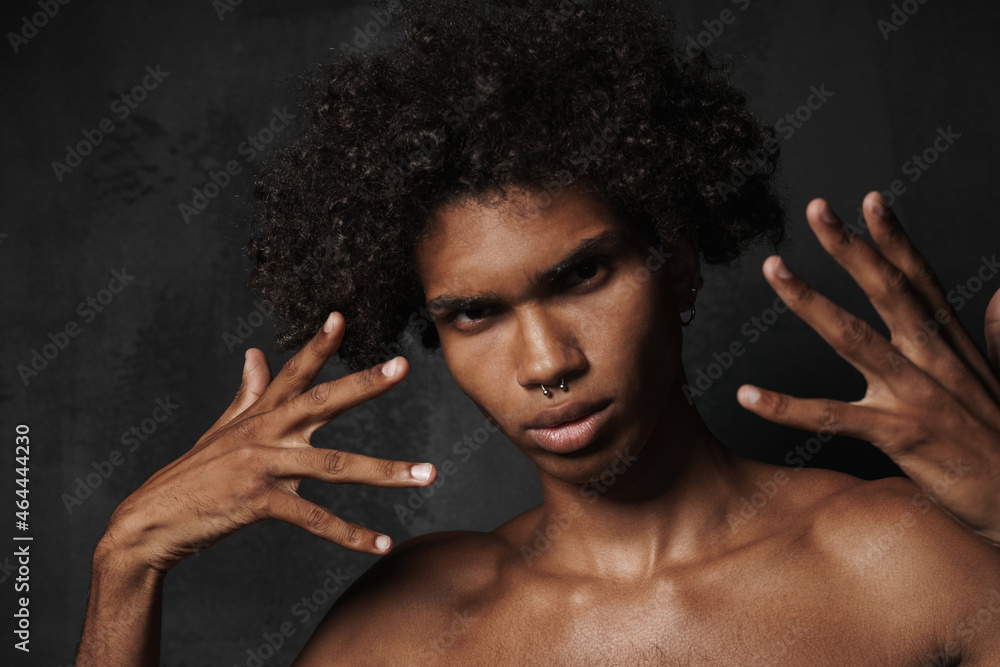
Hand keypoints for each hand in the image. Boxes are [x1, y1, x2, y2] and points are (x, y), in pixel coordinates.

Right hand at [99, 311, 436, 570]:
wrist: (149, 520)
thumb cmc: (194, 474)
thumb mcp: (222, 429)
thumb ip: (248, 393)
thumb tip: (256, 353)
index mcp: (260, 414)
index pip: (294, 371)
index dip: (318, 343)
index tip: (342, 315)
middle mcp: (265, 432)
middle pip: (323, 402)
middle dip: (365, 383)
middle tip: (402, 366)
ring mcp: (262, 466)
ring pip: (334, 466)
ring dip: (387, 472)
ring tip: (429, 475)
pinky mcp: (258, 501)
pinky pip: (315, 519)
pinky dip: (351, 534)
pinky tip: (383, 544)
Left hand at [736, 192, 999, 543]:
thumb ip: (995, 338)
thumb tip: (998, 299)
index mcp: (952, 345)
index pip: (920, 279)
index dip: (894, 238)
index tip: (869, 199)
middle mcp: (935, 360)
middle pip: (888, 290)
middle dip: (850, 247)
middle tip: (816, 209)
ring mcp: (917, 396)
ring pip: (854, 338)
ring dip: (810, 302)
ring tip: (774, 270)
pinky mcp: (901, 435)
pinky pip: (833, 418)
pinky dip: (786, 409)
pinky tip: (747, 396)